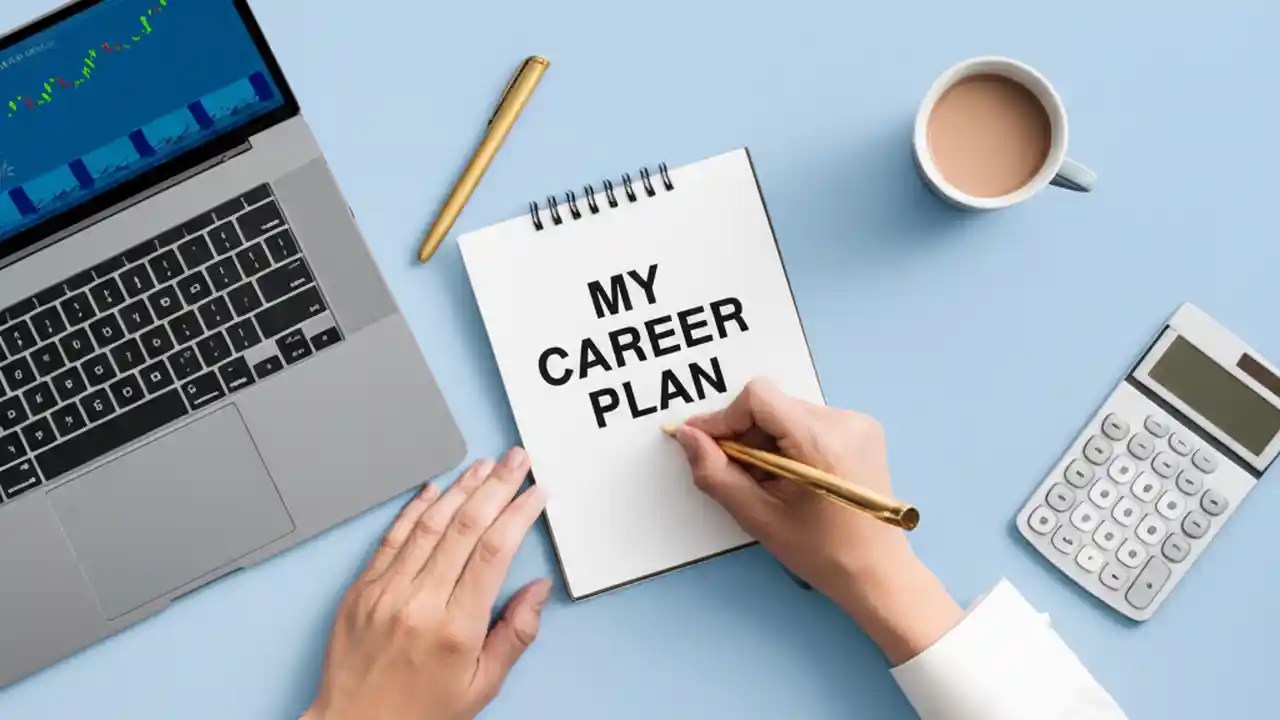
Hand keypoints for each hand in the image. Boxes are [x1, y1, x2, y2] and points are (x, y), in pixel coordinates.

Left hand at [303, 448, 549, 719]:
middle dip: (497, 485)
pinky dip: (415, 509)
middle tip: (516, 460)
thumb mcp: (482, 685)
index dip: (518, 514)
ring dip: (460, 488)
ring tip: (484, 466)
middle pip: (465, 526)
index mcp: (455, 628)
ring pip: (429, 523)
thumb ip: (515, 634)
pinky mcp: (361, 589)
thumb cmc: (418, 713)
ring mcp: (386, 592)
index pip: (494, 552)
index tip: (536, 493)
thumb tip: (537, 590)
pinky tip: (434, 489)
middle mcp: (419, 602)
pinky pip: (392, 537)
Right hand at [674, 379, 961, 664]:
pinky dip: (788, 443)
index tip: (703, 442)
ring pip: (787, 413)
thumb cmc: (823, 553)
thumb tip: (688, 437)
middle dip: (744, 436)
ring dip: (765, 441)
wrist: (877, 572)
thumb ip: (716, 473)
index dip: (724, 418)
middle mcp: (844, 421)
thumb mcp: (759, 517)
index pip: (758, 397)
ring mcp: (858, 423)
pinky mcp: (862, 430)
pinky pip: (808, 421)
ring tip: (766, 482)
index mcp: (822, 441)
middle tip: (737, 475)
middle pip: (771, 406)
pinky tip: (789, 477)